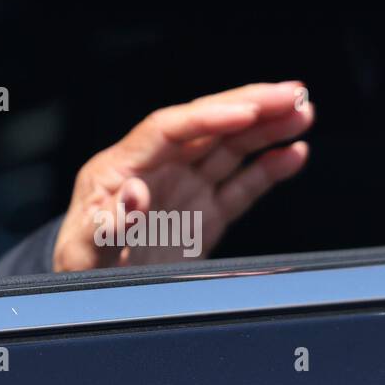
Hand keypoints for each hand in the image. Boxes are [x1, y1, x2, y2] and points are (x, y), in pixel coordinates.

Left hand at [52, 82, 313, 271]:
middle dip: (249, 106)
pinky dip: (268, 168)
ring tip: (303, 110)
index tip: (246, 111)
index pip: (167, 129)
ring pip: (227, 148)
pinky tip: (295, 151)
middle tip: (293, 91)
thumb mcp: (86, 251)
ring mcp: (181, 188)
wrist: (87, 293)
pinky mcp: (203, 214)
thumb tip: (135, 194)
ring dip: (265, 128)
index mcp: (118, 167)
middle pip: (204, 126)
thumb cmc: (81, 266)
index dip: (207, 117)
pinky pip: (239, 184)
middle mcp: (153, 168)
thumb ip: (109, 227)